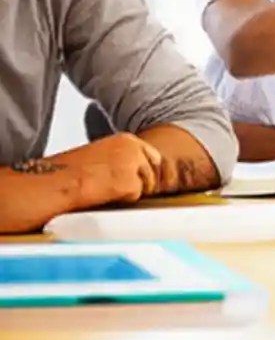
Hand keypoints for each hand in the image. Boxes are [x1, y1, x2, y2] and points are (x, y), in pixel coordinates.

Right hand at [50, 133, 164, 205]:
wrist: (56, 181)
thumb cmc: (70, 171)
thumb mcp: (102, 153)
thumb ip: (122, 157)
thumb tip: (139, 172)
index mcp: (127, 139)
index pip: (153, 156)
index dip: (145, 171)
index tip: (136, 180)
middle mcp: (134, 148)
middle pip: (153, 173)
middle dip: (141, 183)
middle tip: (116, 188)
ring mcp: (134, 165)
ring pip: (147, 186)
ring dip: (130, 192)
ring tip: (105, 189)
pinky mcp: (130, 183)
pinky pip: (135, 197)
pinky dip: (122, 200)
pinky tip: (103, 194)